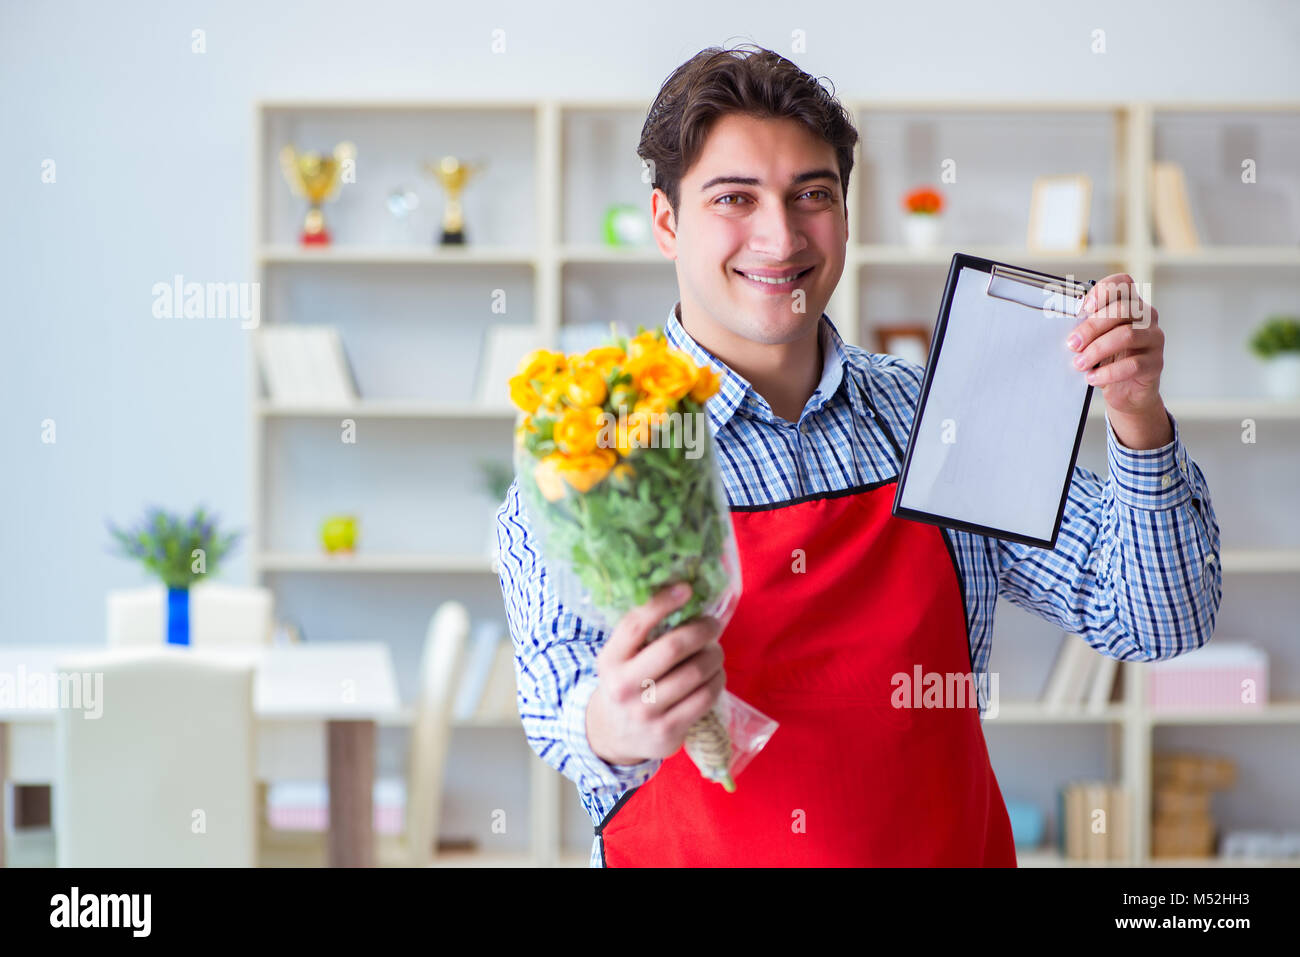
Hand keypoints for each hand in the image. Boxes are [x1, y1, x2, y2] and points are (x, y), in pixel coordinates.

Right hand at [586, 584, 725, 764]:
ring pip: (695, 673)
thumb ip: (644, 635)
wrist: (613, 736)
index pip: (635, 624)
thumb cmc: (627, 684)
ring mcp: (645, 712)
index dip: (663, 603)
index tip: (687, 589)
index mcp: (610, 661)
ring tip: (715, 652)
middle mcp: (623, 687)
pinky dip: (717, 681)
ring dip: (714, 656)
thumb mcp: (621, 659)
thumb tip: (685, 598)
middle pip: (672, 648)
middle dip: (701, 630)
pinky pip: (705, 698)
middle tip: (713, 625)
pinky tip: (715, 676)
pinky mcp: (667, 732)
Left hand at [1066, 273, 1164, 417]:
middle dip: (1092, 327)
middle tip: (1072, 344)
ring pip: (1128, 335)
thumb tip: (1066, 326)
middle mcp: (1147, 318)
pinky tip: (1092, 378)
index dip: (1105, 290)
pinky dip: (1108, 372)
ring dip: (1097, 350)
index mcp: (1130, 305)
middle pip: (1123, 309)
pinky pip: (1133, 365)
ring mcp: (1154, 339)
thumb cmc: (1108, 360)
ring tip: (1079, 364)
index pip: (1124, 283)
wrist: (1126, 392)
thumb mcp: (1095, 340)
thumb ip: (1086, 328)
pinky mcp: (1155, 363)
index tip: (1085, 308)